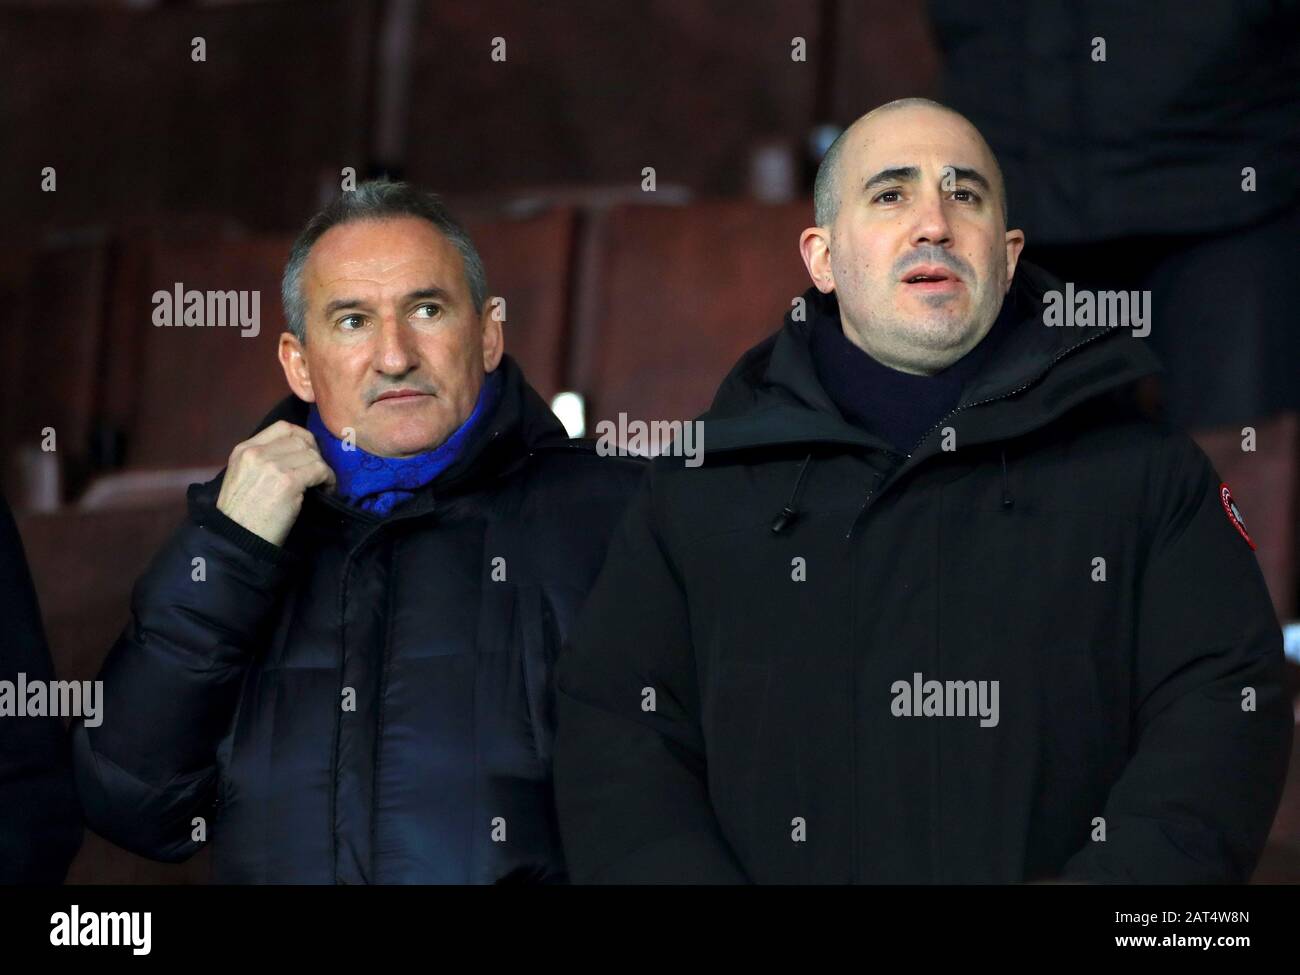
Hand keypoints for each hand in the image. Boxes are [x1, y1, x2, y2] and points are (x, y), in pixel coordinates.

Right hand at [215, 421, 335, 545]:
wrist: (237, 540)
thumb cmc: (241, 515)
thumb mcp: (242, 477)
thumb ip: (262, 460)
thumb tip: (295, 453)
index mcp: (243, 450)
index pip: (283, 427)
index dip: (303, 437)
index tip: (309, 453)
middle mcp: (256, 453)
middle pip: (301, 439)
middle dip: (315, 454)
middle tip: (318, 471)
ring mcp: (272, 466)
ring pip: (312, 454)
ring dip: (322, 468)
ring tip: (322, 484)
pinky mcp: (287, 482)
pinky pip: (319, 470)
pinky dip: (328, 480)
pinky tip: (326, 490)